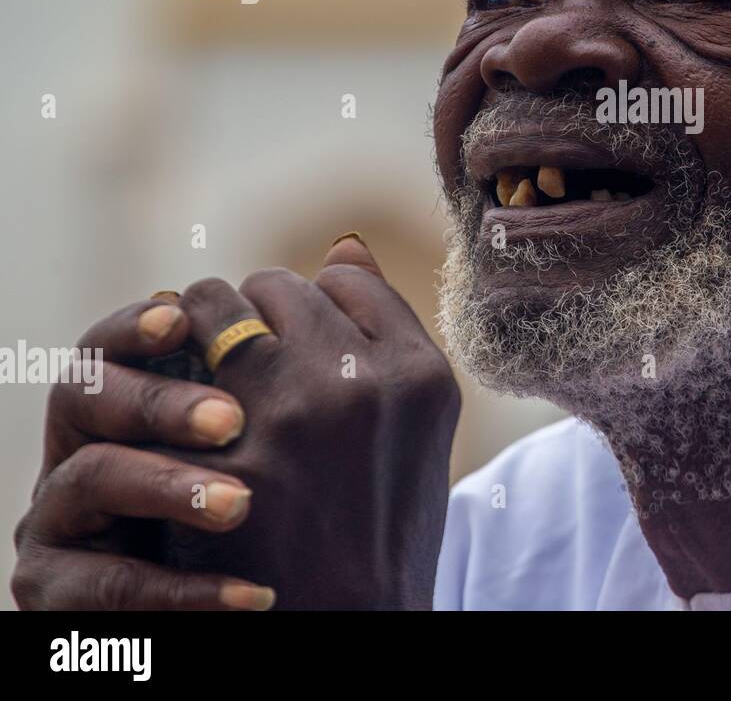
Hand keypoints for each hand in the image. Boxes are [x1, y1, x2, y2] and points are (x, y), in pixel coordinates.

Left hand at [12, 235, 459, 609]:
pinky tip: (176, 408)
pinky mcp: (228, 449)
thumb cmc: (379, 520)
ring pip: (216, 303)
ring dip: (201, 327)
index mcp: (422, 373)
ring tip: (200, 366)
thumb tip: (343, 242)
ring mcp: (294, 411)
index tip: (297, 336)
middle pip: (279, 285)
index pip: (346, 278)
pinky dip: (169, 374)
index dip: (314, 303)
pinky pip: (177, 360)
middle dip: (255, 313)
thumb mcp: (415, 425)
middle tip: (242, 355)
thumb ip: (387, 332)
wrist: (347, 627)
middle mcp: (363, 380)